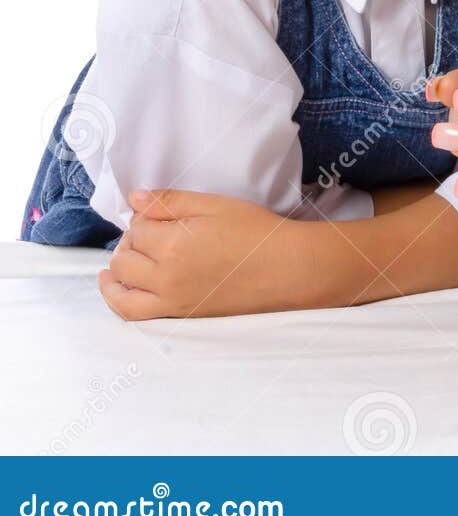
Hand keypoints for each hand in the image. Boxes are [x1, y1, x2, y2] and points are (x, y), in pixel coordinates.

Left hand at [98, 189, 322, 320]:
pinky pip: (133, 314)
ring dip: (118, 269)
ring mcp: (170, 301)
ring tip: (127, 256)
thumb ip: (170, 202)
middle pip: (126, 257)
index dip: (146, 216)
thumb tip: (134, 199)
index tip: (160, 213)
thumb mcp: (213, 205)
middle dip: (131, 240)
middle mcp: (166, 277)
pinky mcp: (179, 316)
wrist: (284, 269)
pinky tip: (116, 286)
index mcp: (174, 244)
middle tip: (150, 230)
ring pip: (122, 288)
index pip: (138, 227)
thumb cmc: (254, 232)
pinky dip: (118, 300)